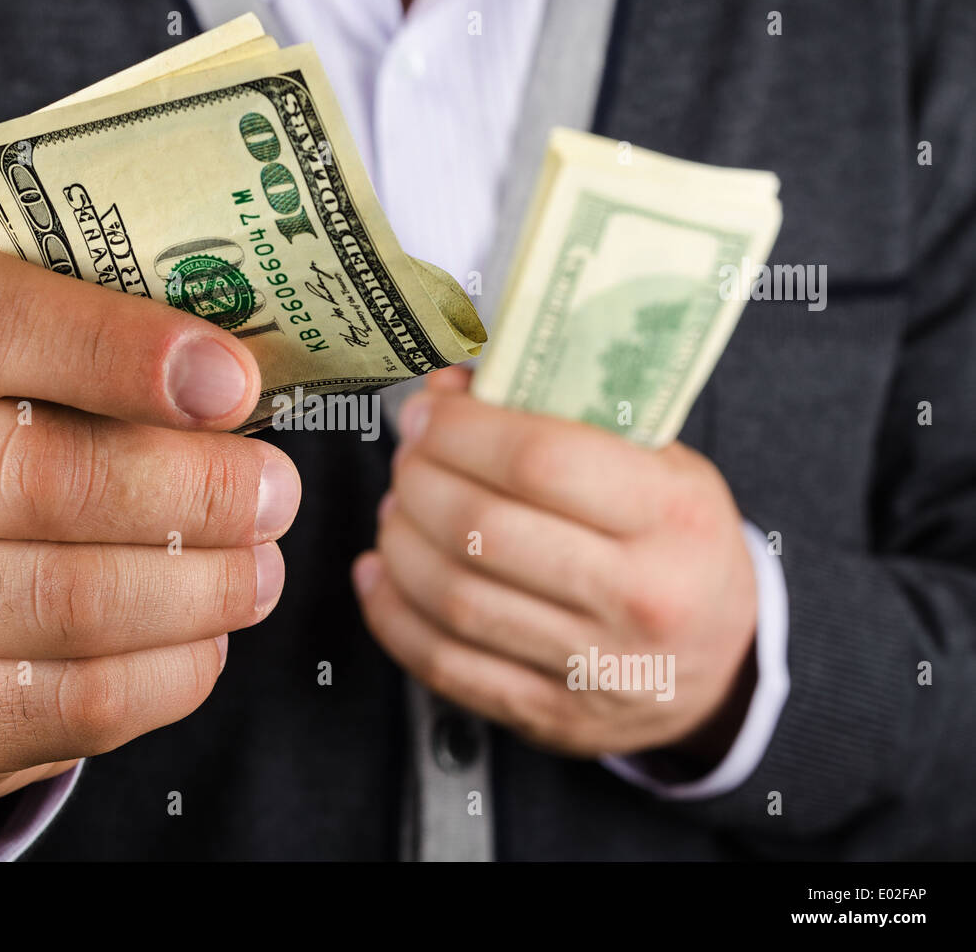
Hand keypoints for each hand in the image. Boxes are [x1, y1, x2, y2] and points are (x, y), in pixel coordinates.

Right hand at [0, 249, 300, 805]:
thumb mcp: (18, 373)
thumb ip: (106, 357)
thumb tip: (234, 386)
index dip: (116, 348)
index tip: (232, 383)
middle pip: (35, 475)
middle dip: (191, 489)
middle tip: (276, 494)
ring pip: (66, 601)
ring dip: (198, 588)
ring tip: (260, 570)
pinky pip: (74, 701)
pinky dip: (171, 671)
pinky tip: (207, 639)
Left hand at [353, 367, 756, 759]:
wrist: (724, 666)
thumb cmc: (680, 546)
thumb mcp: (664, 466)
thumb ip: (570, 420)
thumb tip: (455, 389)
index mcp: (673, 517)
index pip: (541, 459)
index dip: (461, 429)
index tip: (426, 412)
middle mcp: (639, 597)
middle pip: (483, 528)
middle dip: (419, 480)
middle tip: (406, 458)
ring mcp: (593, 667)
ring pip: (456, 597)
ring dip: (400, 541)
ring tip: (395, 508)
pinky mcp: (550, 715)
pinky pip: (445, 664)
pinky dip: (392, 614)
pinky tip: (379, 574)